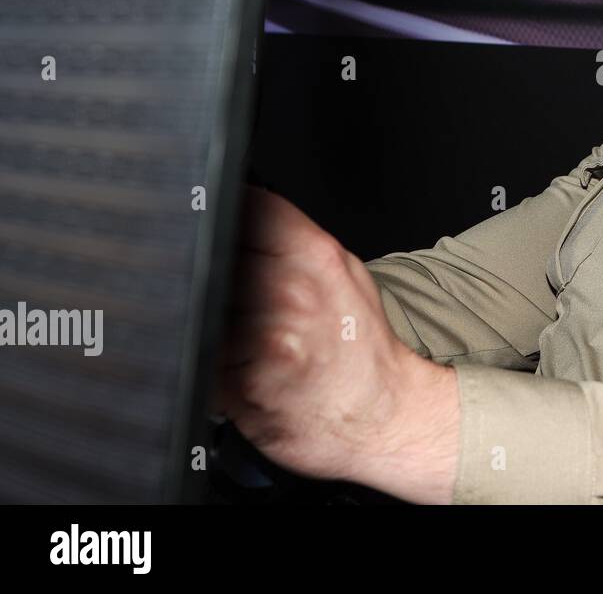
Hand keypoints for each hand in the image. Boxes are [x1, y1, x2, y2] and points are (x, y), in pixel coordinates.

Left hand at [214, 186, 460, 502]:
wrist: (385, 415)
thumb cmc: (361, 347)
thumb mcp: (343, 272)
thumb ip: (293, 240)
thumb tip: (243, 212)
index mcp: (313, 254)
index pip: (240, 208)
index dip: (219, 217)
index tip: (212, 229)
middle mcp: (289, 290)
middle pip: (208, 258)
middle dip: (208, 275)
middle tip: (233, 299)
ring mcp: (265, 337)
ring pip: (198, 308)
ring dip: (205, 322)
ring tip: (241, 338)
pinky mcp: (243, 383)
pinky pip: (199, 359)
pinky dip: (207, 364)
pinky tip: (239, 369)